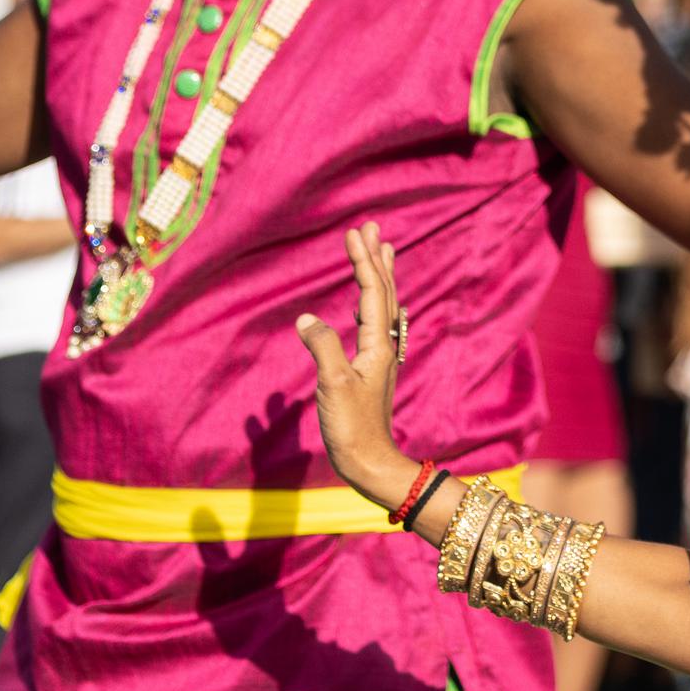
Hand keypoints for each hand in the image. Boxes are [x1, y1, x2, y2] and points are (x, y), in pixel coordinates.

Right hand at [294, 221, 414, 508]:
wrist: (370, 463)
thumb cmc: (351, 427)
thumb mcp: (332, 386)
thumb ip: (321, 347)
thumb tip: (306, 317)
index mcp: (377, 345)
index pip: (372, 292)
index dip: (363, 261)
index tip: (354, 232)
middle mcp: (384, 346)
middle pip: (384, 292)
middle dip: (377, 258)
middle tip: (372, 227)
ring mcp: (380, 357)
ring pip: (383, 306)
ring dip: (380, 275)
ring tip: (381, 250)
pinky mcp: (373, 369)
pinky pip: (376, 324)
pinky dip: (373, 302)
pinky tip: (368, 303)